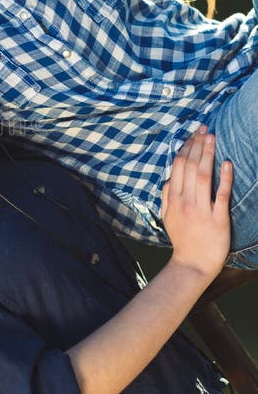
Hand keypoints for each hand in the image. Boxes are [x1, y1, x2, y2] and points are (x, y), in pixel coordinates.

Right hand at [162, 126, 232, 280]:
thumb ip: (166, 197)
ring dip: (208, 154)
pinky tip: (227, 163)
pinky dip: (225, 177)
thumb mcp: (167, 217)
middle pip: (190, 167)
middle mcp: (186, 201)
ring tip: (212, 138)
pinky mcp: (218, 219)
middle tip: (204, 129)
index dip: (186, 148)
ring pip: (204, 176)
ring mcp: (202, 210)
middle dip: (197, 145)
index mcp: (173, 199)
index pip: (178, 167)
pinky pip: (221, 194)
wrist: (194, 264)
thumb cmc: (183, 240)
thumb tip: (169, 178)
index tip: (193, 134)